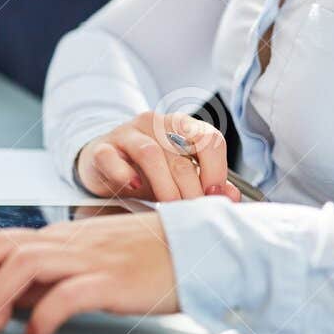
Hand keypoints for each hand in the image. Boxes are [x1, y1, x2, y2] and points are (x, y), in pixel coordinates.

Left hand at [0, 210, 179, 333]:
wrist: (198, 248)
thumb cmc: (145, 258)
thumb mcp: (87, 262)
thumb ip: (49, 278)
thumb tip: (7, 300)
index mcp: (58, 238)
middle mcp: (66, 243)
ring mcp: (90, 258)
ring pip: (24, 263)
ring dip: (0, 296)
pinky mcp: (114, 280)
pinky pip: (69, 293)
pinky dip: (44, 315)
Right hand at [74, 111, 239, 201]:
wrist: (104, 162)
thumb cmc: (147, 169)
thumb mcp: (180, 175)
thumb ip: (207, 182)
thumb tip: (232, 196)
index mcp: (180, 126)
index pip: (208, 138)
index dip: (216, 168)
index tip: (214, 194)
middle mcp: (154, 123)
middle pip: (180, 152)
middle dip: (191, 187)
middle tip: (192, 210)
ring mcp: (126, 133)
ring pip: (150, 153)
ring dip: (165, 184)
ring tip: (170, 206)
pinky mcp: (101, 148)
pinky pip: (111, 158)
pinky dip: (124, 174)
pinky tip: (134, 187)